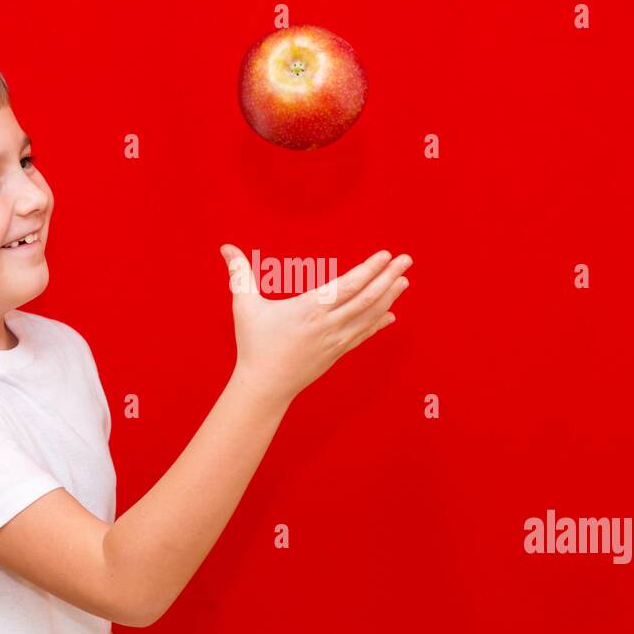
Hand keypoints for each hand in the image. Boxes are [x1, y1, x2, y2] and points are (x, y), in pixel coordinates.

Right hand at [219, 244, 411, 405]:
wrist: (264, 386)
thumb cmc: (253, 344)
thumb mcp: (244, 305)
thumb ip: (239, 273)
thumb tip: (226, 247)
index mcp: (310, 309)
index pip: (347, 286)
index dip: (369, 270)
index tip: (386, 256)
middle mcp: (328, 325)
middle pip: (366, 299)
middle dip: (388, 278)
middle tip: (407, 260)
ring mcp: (336, 341)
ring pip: (369, 317)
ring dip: (389, 297)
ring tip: (404, 281)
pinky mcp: (337, 353)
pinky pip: (363, 335)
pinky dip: (378, 323)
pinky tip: (392, 315)